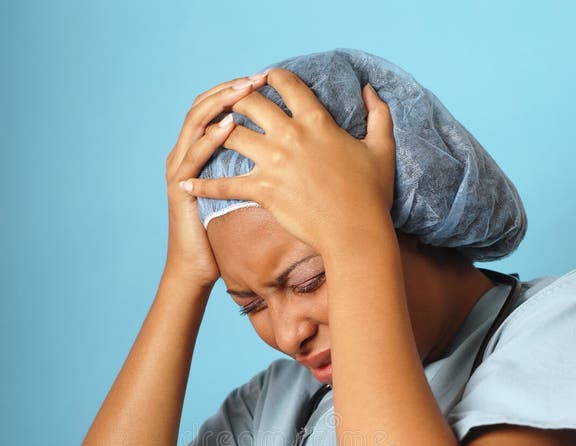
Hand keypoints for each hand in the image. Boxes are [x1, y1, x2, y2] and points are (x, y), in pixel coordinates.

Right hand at [162, 72, 267, 288]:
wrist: (195, 268)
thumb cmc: (219, 236)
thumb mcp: (236, 198)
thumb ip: (249, 173)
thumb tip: (285, 159)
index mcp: (198, 152)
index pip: (215, 108)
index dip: (237, 92)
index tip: (267, 80)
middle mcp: (184, 153)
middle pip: (204, 105)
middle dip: (232, 89)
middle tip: (258, 76)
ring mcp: (179, 168)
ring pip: (196, 122)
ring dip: (221, 103)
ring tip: (244, 90)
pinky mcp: (180, 187)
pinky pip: (194, 156)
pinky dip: (211, 138)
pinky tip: (229, 126)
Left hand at [184, 68, 395, 253]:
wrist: (356, 232)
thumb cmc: (371, 193)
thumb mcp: (382, 147)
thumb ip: (378, 113)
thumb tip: (369, 89)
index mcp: (316, 120)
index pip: (285, 83)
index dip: (270, 76)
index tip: (260, 80)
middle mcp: (290, 135)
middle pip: (249, 104)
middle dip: (235, 101)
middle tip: (227, 106)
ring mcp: (274, 162)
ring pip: (231, 136)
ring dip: (215, 135)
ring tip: (203, 137)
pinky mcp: (263, 190)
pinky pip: (224, 184)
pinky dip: (203, 184)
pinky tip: (187, 183)